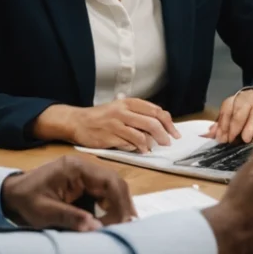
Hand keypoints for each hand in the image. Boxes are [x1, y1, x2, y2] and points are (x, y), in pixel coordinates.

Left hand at [0, 155, 135, 230]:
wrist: (10, 196)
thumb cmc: (25, 201)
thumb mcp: (45, 212)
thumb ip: (71, 218)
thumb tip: (97, 229)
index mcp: (76, 168)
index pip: (110, 181)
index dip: (120, 202)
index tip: (123, 223)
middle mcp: (84, 167)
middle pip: (115, 184)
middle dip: (123, 206)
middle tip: (127, 228)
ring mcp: (85, 175)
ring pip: (112, 189)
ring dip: (118, 208)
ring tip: (121, 227)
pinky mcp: (83, 184)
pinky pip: (104, 194)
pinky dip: (109, 208)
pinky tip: (110, 222)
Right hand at [31, 98, 176, 152]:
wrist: (77, 121)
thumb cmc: (102, 116)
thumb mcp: (121, 109)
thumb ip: (139, 114)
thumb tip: (161, 125)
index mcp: (129, 103)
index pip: (155, 110)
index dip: (168, 123)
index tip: (175, 133)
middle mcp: (123, 111)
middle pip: (151, 123)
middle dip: (163, 135)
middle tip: (167, 143)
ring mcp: (115, 124)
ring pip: (141, 135)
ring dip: (150, 144)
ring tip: (151, 149)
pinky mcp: (108, 137)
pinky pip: (128, 144)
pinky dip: (136, 149)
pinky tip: (138, 151)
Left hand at [207, 89, 252, 143]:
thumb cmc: (242, 109)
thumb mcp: (229, 113)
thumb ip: (219, 125)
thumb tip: (206, 136)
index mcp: (233, 101)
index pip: (226, 111)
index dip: (223, 125)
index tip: (221, 139)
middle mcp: (246, 102)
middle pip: (240, 114)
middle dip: (235, 128)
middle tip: (232, 141)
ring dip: (250, 128)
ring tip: (246, 140)